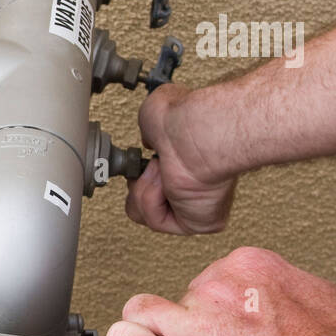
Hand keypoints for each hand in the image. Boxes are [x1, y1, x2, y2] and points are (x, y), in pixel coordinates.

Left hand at [104, 247, 335, 335]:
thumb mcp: (335, 305)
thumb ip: (296, 295)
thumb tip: (289, 305)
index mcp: (250, 269)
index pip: (209, 281)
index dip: (215, 314)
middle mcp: (215, 292)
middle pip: (176, 302)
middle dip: (187, 329)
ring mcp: (191, 331)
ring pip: (139, 317)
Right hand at [125, 84, 236, 233]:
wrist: (196, 133)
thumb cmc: (188, 119)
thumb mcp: (155, 113)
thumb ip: (150, 128)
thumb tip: (149, 139)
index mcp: (189, 166)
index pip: (154, 183)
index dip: (141, 175)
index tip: (146, 162)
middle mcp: (194, 189)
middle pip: (142, 201)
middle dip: (139, 183)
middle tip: (154, 166)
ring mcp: (194, 207)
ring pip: (143, 213)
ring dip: (145, 190)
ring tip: (162, 171)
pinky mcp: (196, 223)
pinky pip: (156, 221)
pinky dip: (153, 199)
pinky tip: (168, 182)